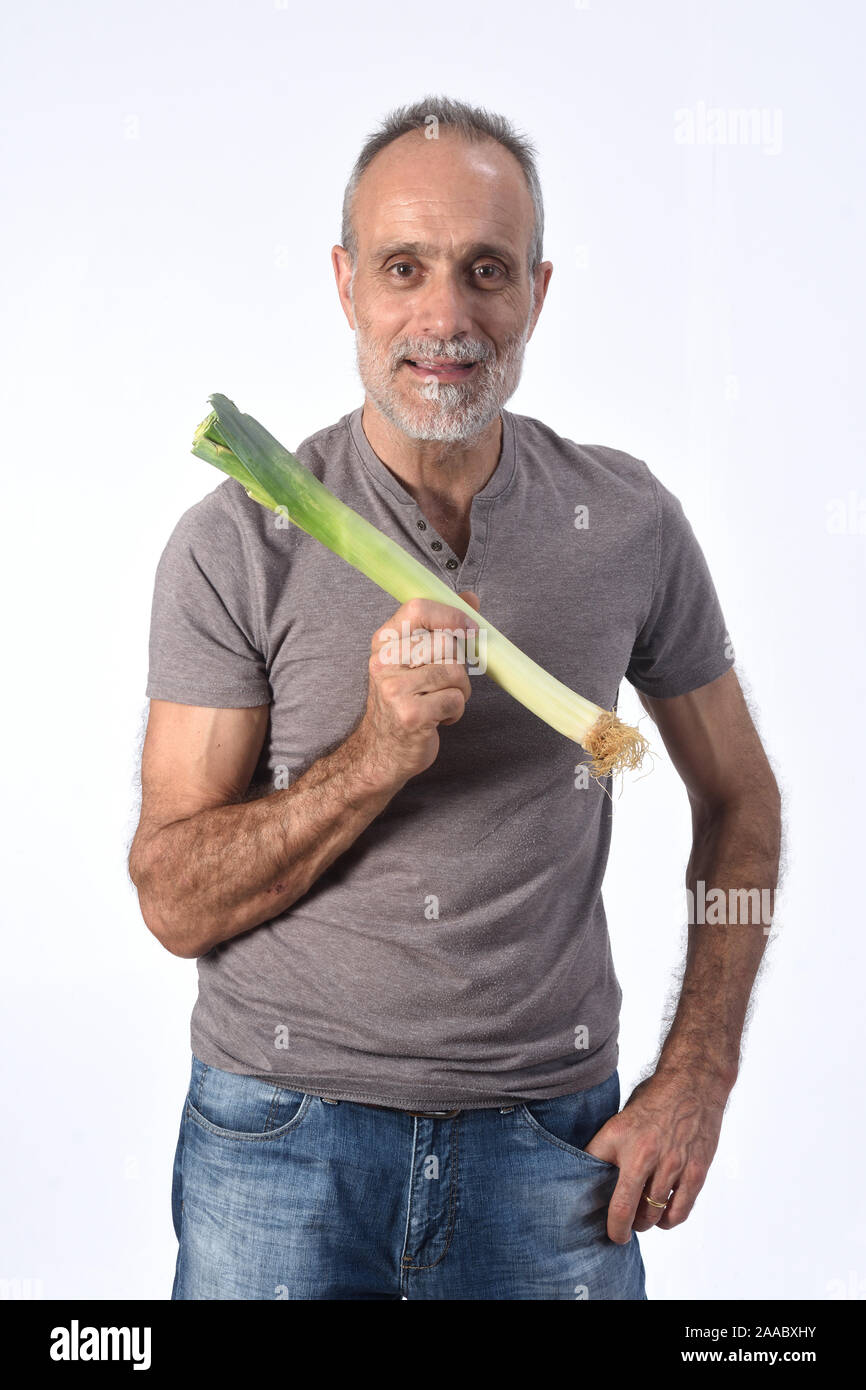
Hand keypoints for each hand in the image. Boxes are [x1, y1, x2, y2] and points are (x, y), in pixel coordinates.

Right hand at [352, 593, 480, 788]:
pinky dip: (456, 711)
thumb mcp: (413, 661)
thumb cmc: (403, 703)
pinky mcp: (411, 715)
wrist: (382, 752)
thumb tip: (470, 597)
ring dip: (460, 691)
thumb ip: (440, 627)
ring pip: (455, 672)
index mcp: (384, 643)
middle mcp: (384, 663)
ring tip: (442, 701)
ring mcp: (395, 689)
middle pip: (446, 644)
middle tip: (446, 683)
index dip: (451, 615)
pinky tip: (439, 719)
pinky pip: (455, 700)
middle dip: (459, 666)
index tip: (469, 630)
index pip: (418, 609)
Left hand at [582, 1066, 730, 1242]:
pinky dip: (667, 1220)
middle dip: (616, 1229)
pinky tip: (663, 1215)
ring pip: (651, 1215)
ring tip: (640, 1220)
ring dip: (643, 1223)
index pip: (590, 1176)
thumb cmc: (655, 1099)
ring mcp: (671, 1165)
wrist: (694, 1082)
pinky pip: (678, 1212)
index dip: (586, 1199)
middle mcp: (642, 1153)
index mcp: (617, 1135)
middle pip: (622, 1209)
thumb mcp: (623, 1117)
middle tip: (615, 1234)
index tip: (586, 1212)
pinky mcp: (694, 1172)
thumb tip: (597, 1178)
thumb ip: (612, 1148)